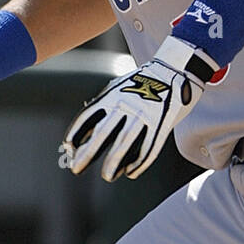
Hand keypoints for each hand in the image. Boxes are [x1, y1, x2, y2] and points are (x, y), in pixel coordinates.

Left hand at [62, 36, 217, 181]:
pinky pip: (149, 147)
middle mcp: (126, 105)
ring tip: (107, 176)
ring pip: (125, 143)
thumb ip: (106, 104)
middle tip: (77, 168)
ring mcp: (144, 114)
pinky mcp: (162, 122)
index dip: (76, 133)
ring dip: (113, 162)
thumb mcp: (120, 86)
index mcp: (113, 95)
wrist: (175, 67)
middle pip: (103, 133)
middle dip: (88, 153)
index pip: (88, 116)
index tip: (69, 147)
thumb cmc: (145, 81)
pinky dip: (139, 162)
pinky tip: (131, 173)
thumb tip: (89, 129)